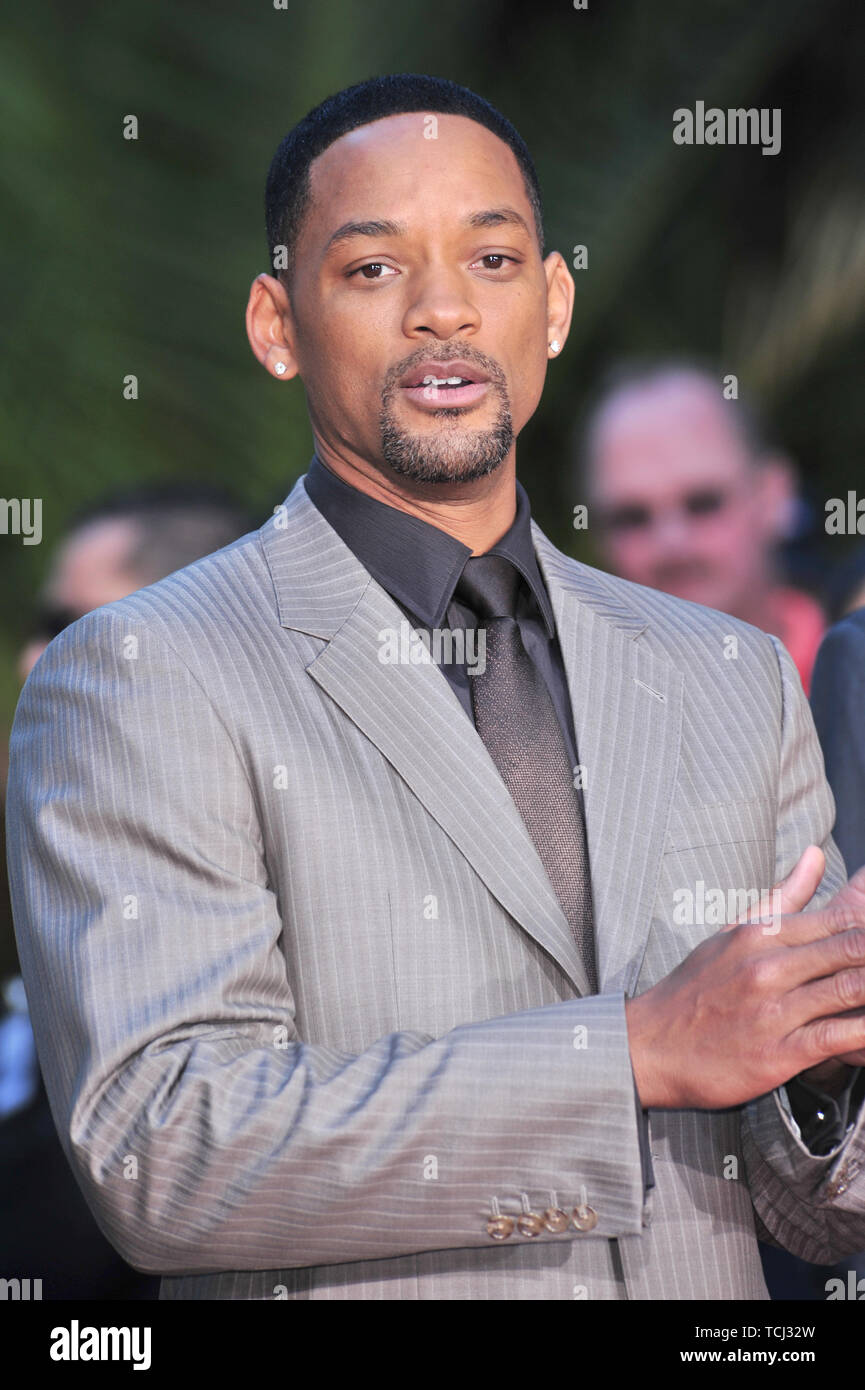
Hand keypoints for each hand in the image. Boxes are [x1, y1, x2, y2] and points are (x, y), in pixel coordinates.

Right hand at [626, 847, 864, 1108]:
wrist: (648, 1045)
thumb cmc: (693, 989)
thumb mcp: (732, 934)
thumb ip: (781, 896)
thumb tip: (813, 853)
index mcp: (761, 934)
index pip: (840, 918)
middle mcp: (769, 967)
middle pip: (853, 949)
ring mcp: (774, 1010)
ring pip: (851, 990)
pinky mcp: (777, 1053)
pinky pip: (837, 1039)